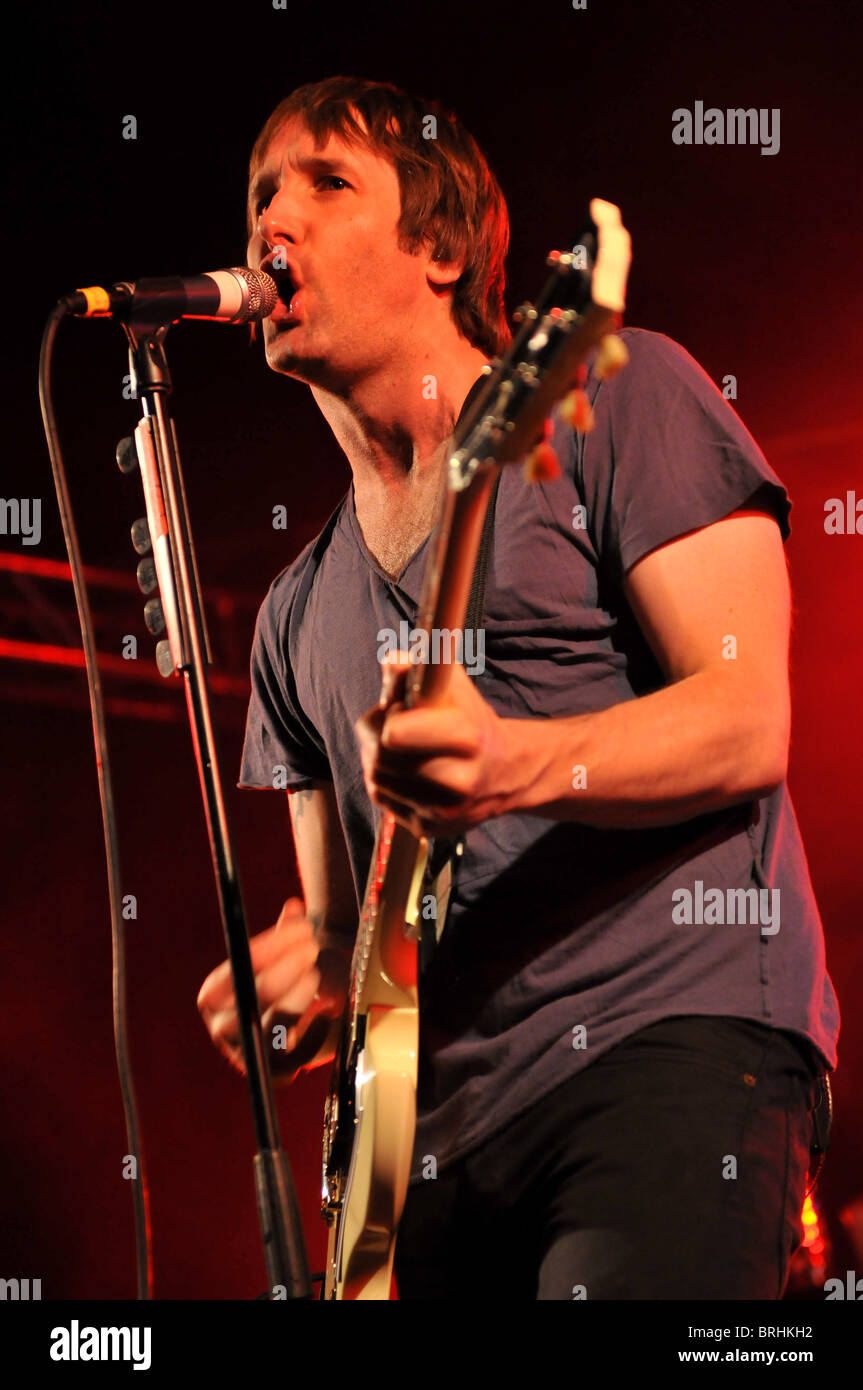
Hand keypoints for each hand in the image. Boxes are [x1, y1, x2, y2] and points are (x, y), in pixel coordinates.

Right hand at [197, 898, 351, 1082]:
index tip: (298, 930)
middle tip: (310, 948)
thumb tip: (294, 906)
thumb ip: (288, 932)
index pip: (232, 973)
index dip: (266, 949)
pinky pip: (294, 1057)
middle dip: (284, 970)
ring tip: (315, 975)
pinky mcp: (275, 1073)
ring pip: (271, 1028)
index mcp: (215, 995)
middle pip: (250, 1001)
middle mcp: (224, 1026)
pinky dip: (312, 1033)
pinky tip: (325, 1011)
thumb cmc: (291, 979)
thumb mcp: (287, 954)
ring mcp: (249, 1052)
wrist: (310, 1015)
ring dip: (296, 997)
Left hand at [354, 651, 517, 837]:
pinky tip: (405, 771)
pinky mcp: (429, 829)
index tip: (401, 709)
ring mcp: (443, 811)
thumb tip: (390, 663)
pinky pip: (381, 799)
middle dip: (377, 737)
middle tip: (392, 727)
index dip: (389, 717)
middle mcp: (458, 780)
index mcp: (466, 737)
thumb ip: (416, 668)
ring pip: (375, 779)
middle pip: (379, 758)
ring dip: (377, 759)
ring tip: (400, 748)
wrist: (506, 772)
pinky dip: (385, 781)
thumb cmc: (470, 718)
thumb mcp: (452, 684)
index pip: (394, 734)